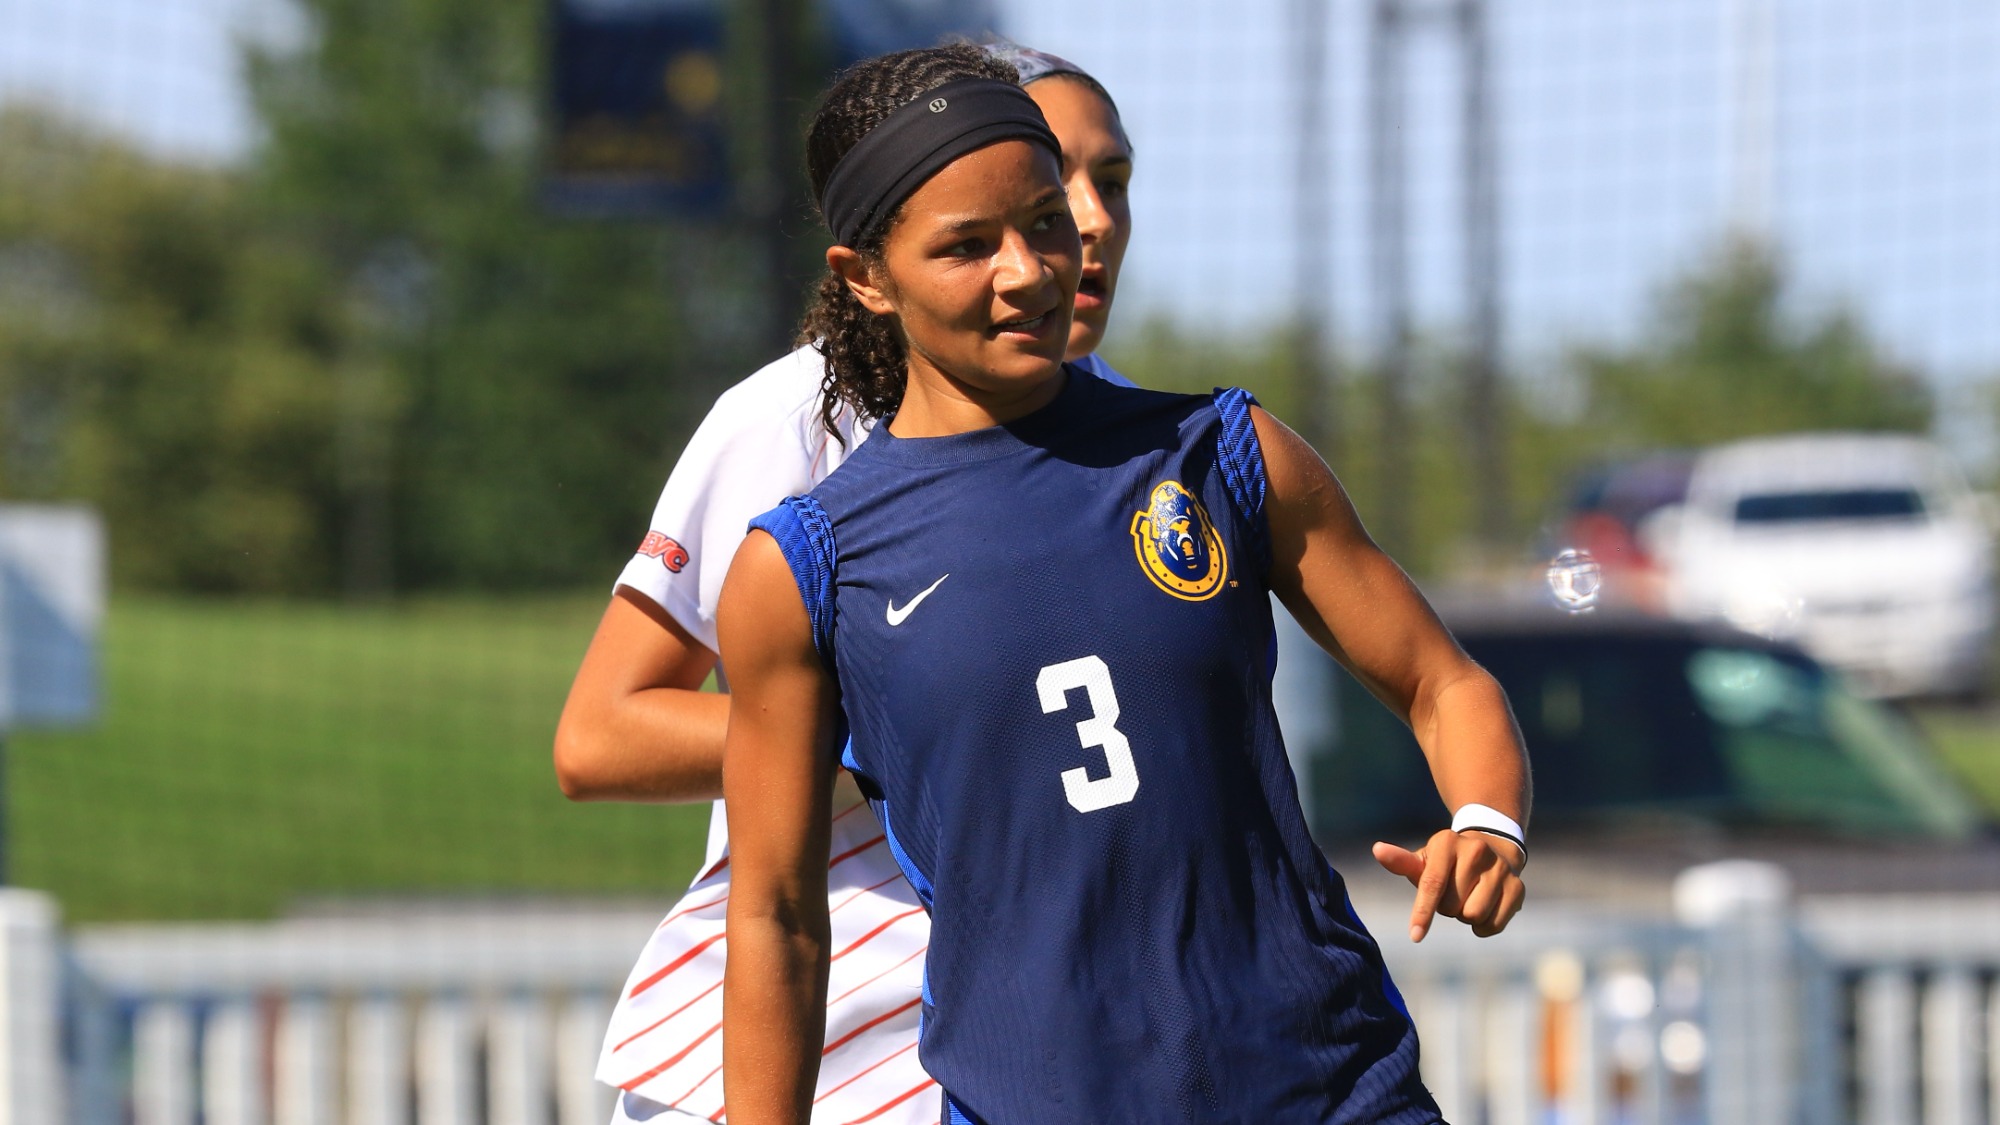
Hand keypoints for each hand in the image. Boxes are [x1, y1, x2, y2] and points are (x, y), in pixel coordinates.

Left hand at [1372, 830, 1524, 941]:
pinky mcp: (1518, 887)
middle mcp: (1476, 851)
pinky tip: (1485, 907)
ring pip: (1473, 916)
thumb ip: (1401, 862)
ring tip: (1468, 898)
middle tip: (1453, 893)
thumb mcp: (1424, 861)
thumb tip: (1377, 850)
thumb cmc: (1446, 862)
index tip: (1415, 936)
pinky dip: (1484, 926)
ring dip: (1465, 917)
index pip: (1432, 884)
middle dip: (1447, 908)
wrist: (1491, 849)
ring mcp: (1500, 869)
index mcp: (1447, 842)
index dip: (1422, 913)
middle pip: (1451, 906)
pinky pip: (1493, 924)